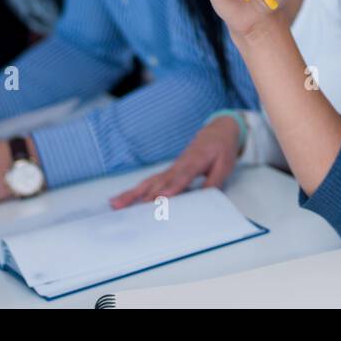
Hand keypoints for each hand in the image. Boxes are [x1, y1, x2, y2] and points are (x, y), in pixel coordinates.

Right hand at [109, 115, 241, 208]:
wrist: (217, 131)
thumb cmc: (221, 149)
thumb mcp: (225, 165)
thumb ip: (214, 182)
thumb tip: (204, 199)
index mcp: (194, 162)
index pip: (180, 178)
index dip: (170, 189)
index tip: (159, 199)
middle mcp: (178, 165)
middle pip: (158, 182)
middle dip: (142, 196)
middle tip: (127, 209)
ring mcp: (170, 168)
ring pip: (148, 182)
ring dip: (132, 194)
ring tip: (115, 205)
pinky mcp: (167, 172)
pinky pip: (149, 182)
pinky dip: (135, 191)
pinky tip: (122, 200)